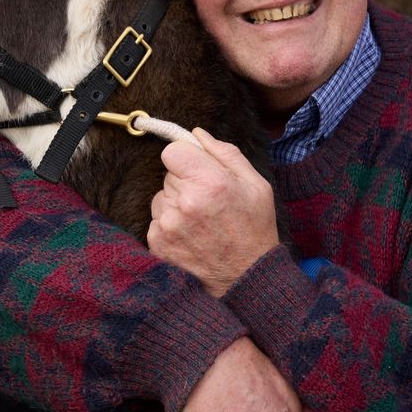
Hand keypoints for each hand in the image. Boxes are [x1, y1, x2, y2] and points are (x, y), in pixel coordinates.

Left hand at [147, 127, 279, 295]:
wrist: (245, 278)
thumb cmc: (254, 229)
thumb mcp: (255, 185)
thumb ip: (224, 153)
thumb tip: (197, 133)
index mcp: (210, 182)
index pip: (172, 152)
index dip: (185, 158)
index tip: (196, 168)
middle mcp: (185, 202)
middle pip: (168, 174)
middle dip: (185, 182)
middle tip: (208, 201)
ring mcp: (168, 225)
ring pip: (161, 197)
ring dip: (175, 204)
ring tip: (200, 221)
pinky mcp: (157, 242)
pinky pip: (156, 219)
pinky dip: (169, 225)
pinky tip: (191, 236)